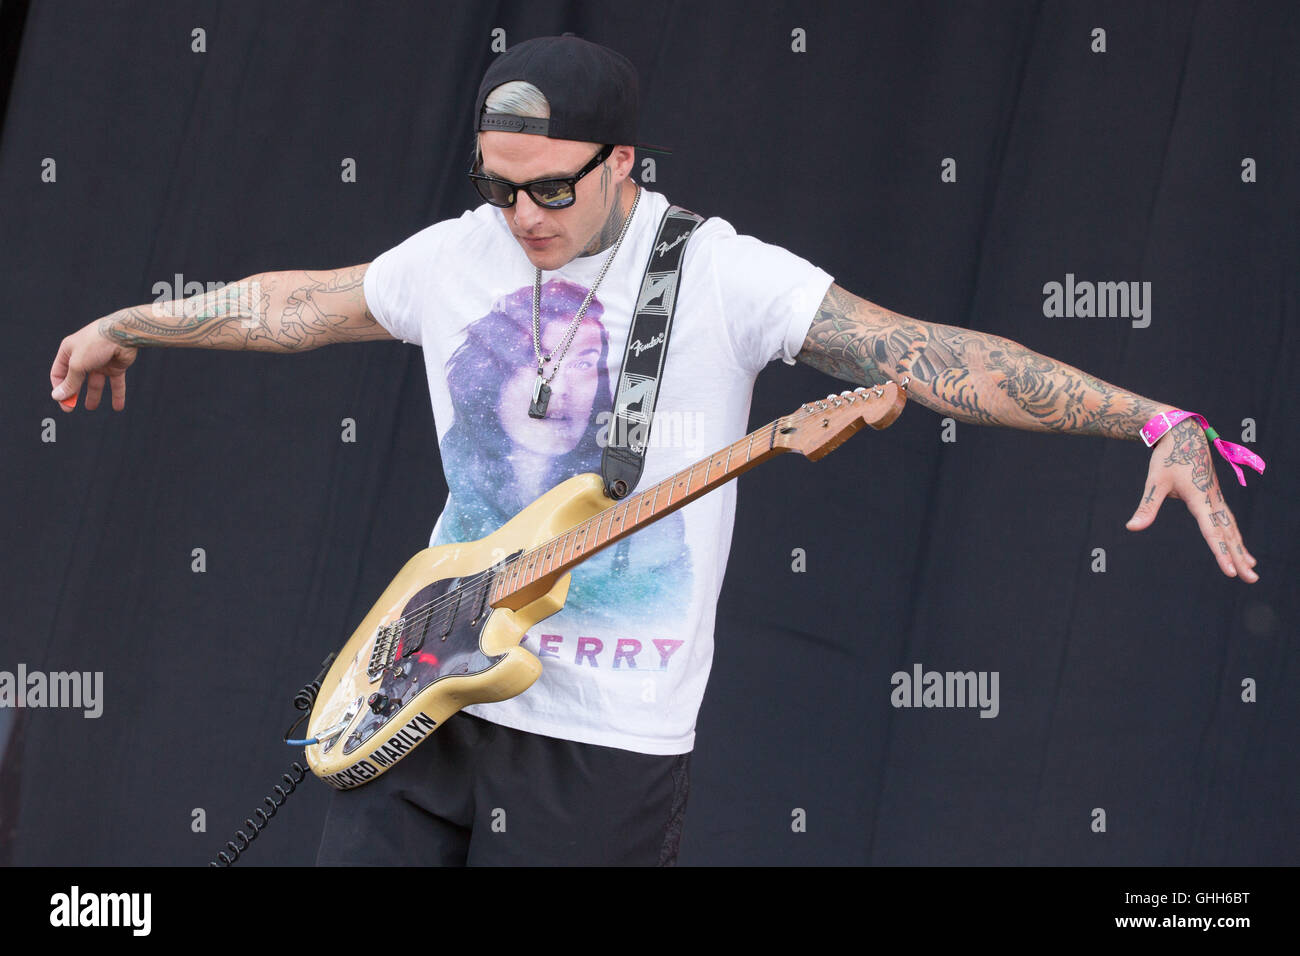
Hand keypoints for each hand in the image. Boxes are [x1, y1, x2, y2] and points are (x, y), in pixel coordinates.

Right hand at [50, 316, 137, 411]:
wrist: (122, 333)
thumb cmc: (96, 344)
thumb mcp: (78, 364)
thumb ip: (70, 382)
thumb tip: (58, 396)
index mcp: (69, 352)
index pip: (59, 373)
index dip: (59, 388)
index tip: (63, 402)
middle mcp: (84, 357)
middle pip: (76, 379)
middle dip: (74, 393)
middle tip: (71, 409)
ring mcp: (100, 362)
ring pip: (96, 382)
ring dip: (94, 395)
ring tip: (91, 407)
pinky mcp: (116, 366)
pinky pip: (116, 383)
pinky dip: (117, 395)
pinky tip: (118, 407)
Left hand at [1126, 418, 1257, 580]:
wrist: (1184, 434)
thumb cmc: (1168, 457)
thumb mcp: (1155, 481)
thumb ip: (1147, 506)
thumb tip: (1132, 527)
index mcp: (1201, 499)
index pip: (1211, 532)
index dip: (1220, 553)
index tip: (1230, 572)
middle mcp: (1213, 501)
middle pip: (1228, 534)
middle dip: (1239, 558)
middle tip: (1251, 579)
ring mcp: (1216, 499)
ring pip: (1232, 529)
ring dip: (1241, 549)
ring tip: (1252, 570)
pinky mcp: (1215, 497)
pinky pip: (1228, 521)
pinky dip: (1235, 536)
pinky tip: (1240, 547)